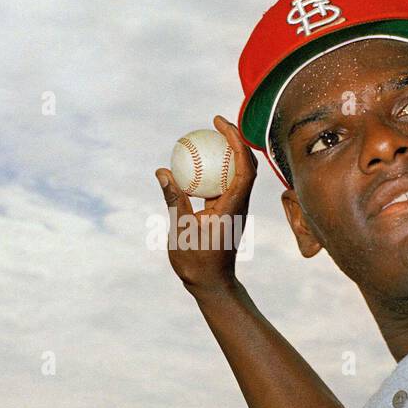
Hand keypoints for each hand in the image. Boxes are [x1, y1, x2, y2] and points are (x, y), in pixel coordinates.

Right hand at [155, 115, 256, 293]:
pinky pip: (223, 184)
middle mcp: (239, 203)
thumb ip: (173, 198)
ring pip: (236, 172)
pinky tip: (196, 163)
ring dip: (226, 152)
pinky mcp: (226, 211)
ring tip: (207, 136)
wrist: (211, 284)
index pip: (243, 166)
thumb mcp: (180, 229)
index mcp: (233, 205)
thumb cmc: (196, 261)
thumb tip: (163, 171)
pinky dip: (214, 169)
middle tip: (214, 123)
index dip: (235, 140)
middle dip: (234, 138)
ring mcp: (234, 207)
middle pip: (245, 163)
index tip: (219, 123)